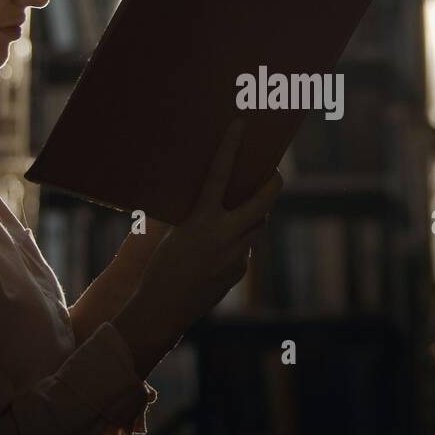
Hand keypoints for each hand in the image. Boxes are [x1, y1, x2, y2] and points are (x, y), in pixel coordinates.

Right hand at [112, 120, 282, 377]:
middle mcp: (224, 235)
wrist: (164, 309)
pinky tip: (216, 254)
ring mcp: (236, 255)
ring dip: (250, 217)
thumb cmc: (160, 267)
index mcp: (200, 220)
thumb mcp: (173, 233)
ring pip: (255, 226)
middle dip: (272, 185)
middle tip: (274, 172)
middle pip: (263, 203)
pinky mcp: (240, 270)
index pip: (218, 175)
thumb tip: (213, 198)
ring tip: (236, 214)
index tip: (240, 125)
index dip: (230, 148)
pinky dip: (236, 244)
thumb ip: (196, 215)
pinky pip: (244, 248)